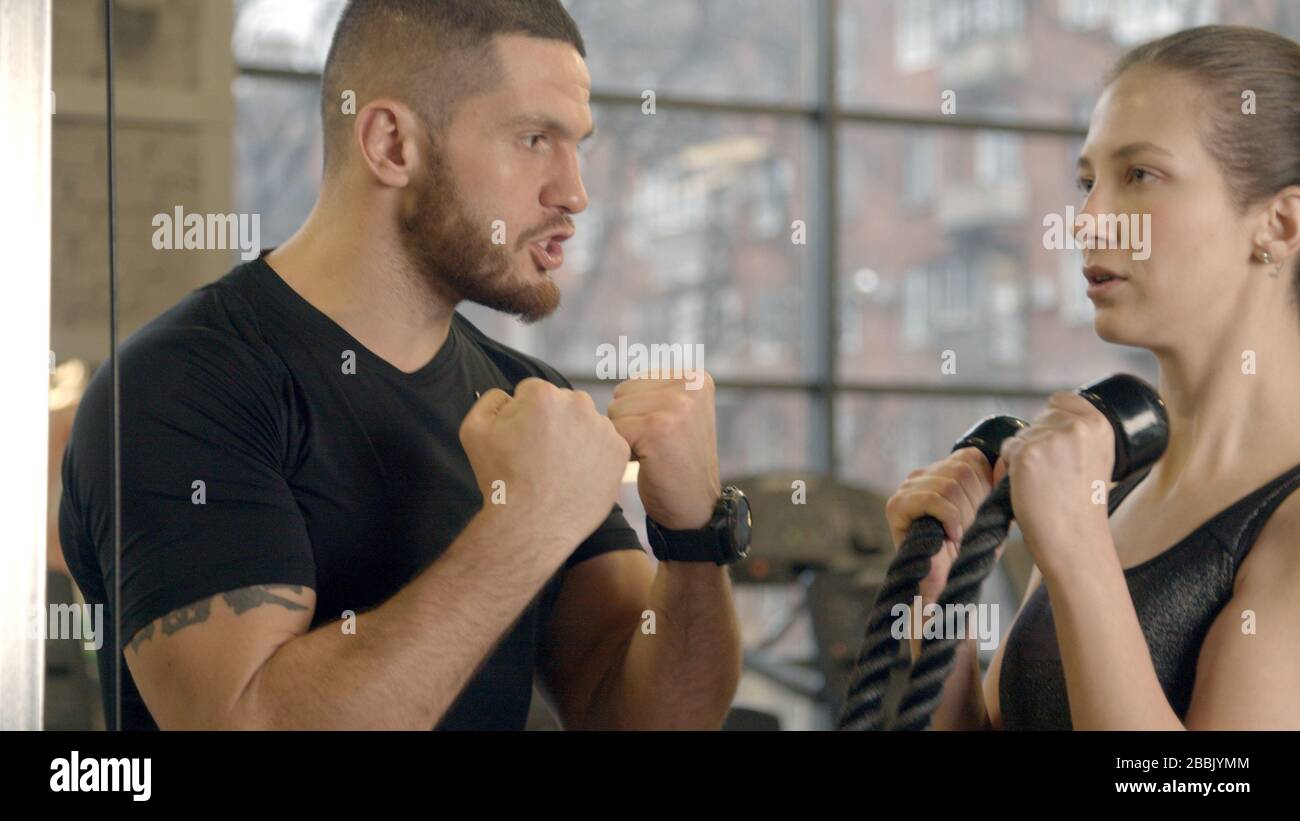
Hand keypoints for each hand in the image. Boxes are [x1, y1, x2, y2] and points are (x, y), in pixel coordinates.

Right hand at [459, 378, 630, 548]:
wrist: (531, 524)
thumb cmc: (502, 481)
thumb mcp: (474, 430)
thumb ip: (492, 400)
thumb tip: (510, 396)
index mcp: (544, 395)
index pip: (532, 392)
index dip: (523, 415)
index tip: (521, 438)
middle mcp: (578, 404)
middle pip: (563, 404)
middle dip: (552, 422)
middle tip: (540, 455)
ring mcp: (603, 428)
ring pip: (585, 423)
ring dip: (575, 437)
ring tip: (558, 468)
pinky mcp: (619, 451)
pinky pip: (604, 444)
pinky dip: (594, 456)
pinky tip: (576, 474)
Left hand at [606, 370, 721, 529]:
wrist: (694, 508)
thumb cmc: (676, 464)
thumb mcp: (676, 415)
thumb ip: (654, 391)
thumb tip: (606, 365)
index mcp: (696, 378)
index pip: (633, 384)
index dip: (638, 416)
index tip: (665, 436)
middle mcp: (691, 385)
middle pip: (622, 395)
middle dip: (630, 425)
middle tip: (658, 448)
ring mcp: (677, 406)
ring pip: (615, 412)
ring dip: (626, 438)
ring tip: (654, 454)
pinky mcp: (659, 428)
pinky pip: (615, 431)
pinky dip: (623, 452)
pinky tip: (649, 463)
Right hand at [884, 447, 998, 604]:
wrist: (946, 585)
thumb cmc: (968, 551)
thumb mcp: (990, 514)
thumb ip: (996, 488)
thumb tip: (1004, 463)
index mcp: (943, 470)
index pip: (971, 458)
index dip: (985, 485)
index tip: (983, 514)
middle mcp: (922, 474)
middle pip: (962, 469)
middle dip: (975, 503)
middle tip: (971, 530)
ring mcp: (907, 488)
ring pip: (950, 484)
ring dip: (963, 515)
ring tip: (960, 536)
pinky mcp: (897, 505)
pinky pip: (933, 498)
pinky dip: (950, 518)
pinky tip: (951, 535)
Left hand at [999, 391, 1114, 574]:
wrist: (1074, 538)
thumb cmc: (1081, 504)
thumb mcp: (1096, 457)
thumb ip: (1078, 433)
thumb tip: (1046, 417)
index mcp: (1099, 424)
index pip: (1061, 400)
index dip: (1052, 422)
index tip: (1059, 449)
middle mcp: (1076, 426)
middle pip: (1039, 418)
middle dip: (1038, 441)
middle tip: (1054, 475)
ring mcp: (1050, 438)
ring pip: (1021, 435)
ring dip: (1024, 455)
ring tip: (1044, 483)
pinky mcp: (1026, 452)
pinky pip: (1007, 449)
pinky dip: (1011, 467)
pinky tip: (1029, 486)